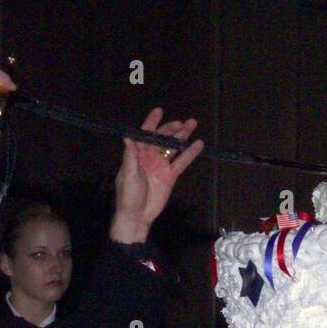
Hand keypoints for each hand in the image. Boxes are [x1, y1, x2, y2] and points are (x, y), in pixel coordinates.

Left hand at [109, 108, 203, 243]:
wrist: (137, 216)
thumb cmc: (128, 196)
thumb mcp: (127, 174)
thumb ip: (130, 155)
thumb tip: (127, 136)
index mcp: (136, 155)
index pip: (144, 135)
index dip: (151, 123)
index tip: (159, 111)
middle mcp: (149, 157)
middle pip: (161, 139)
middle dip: (171, 129)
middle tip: (181, 122)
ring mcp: (161, 166)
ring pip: (173, 147)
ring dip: (182, 136)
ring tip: (192, 124)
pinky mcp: (170, 176)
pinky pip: (182, 162)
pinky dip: (190, 153)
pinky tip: (198, 144)